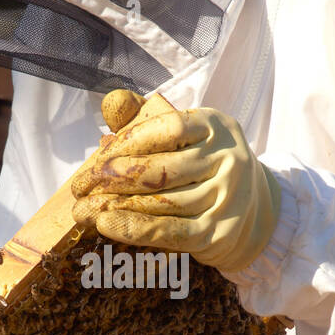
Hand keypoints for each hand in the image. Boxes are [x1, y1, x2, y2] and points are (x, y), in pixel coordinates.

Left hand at [71, 90, 280, 272]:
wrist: (255, 210)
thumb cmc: (204, 165)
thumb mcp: (184, 134)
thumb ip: (146, 117)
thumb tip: (112, 103)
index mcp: (215, 126)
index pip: (167, 130)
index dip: (128, 142)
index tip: (97, 158)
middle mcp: (226, 159)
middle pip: (159, 169)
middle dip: (111, 179)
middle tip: (80, 188)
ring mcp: (225, 198)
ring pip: (160, 202)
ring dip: (114, 207)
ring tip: (82, 211)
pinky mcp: (218, 232)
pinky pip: (169, 231)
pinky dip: (134, 229)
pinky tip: (106, 225)